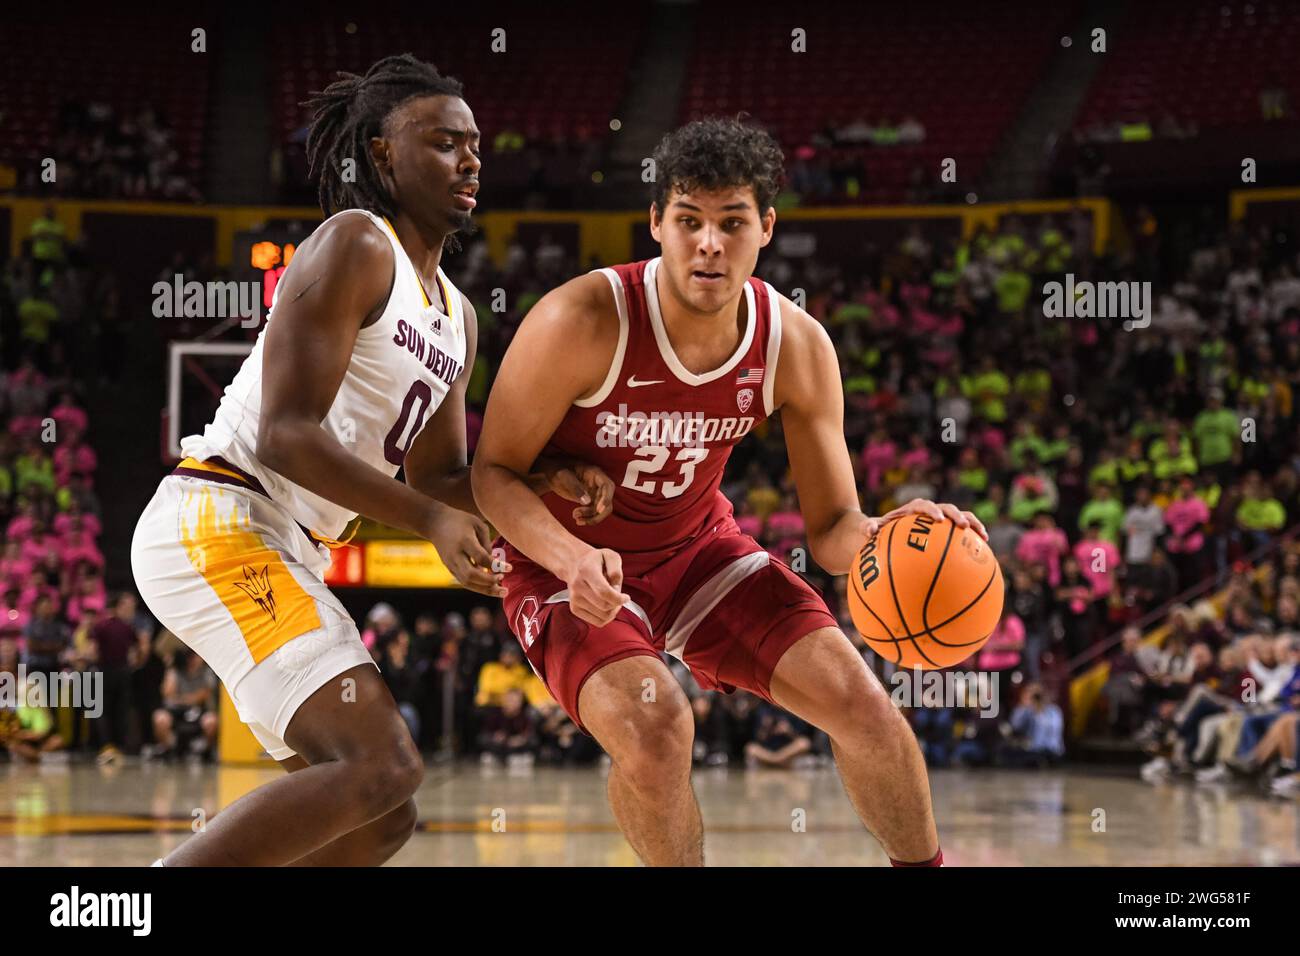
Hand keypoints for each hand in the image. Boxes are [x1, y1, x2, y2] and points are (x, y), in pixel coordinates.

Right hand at [425, 507, 509, 597]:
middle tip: (504, 581)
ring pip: (467, 582)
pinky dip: (478, 586)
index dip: (496, 565)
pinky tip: (490, 587)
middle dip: (489, 582)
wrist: (435, 523)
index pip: (481, 558)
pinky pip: (464, 581)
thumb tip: (494, 563)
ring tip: (502, 592)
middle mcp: (455, 555)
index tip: (510, 568)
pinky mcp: (449, 568)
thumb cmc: (460, 521)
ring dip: (485, 589)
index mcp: (464, 541)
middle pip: (471, 575)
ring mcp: (450, 563)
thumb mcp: (477, 525)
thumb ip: (487, 543)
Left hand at [537, 457, 615, 524]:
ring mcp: (595, 493)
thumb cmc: (557, 471)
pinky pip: (594, 513)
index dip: (606, 498)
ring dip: (592, 517)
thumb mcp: (563, 476)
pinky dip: (588, 518)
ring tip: (576, 518)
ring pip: (602, 510)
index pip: (608, 486)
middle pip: (608, 501)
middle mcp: (598, 484)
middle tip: (580, 516)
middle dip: (597, 513)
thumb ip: (575, 487)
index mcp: (595, 473)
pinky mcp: (590, 501)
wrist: (551, 474)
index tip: (598, 509)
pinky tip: (577, 520)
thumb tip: (587, 501)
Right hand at [562, 547, 625, 626]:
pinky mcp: (574, 609)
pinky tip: (606, 606)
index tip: (626, 597)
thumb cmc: (596, 561)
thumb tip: (615, 589)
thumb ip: (616, 570)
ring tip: (611, 599)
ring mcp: (574, 599)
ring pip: (603, 617)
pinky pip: (598, 622)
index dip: (619, 598)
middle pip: (605, 606)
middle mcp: (577, 585)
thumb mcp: (611, 556)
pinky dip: (606, 617)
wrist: (575, 565)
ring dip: (613, 611)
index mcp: (586, 570)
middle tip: (618, 595)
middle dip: (617, 604)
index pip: (604, 592)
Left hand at [857, 498, 987, 542]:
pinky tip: (983, 555)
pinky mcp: (946, 533)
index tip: (938, 519)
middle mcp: (928, 513)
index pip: (923, 505)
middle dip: (957, 515)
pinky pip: (961, 536)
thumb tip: (869, 530)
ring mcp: (940, 523)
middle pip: (947, 508)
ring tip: (983, 536)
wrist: (883, 534)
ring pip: (960, 518)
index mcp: (912, 510)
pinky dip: (972, 541)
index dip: (932, 510)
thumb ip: (868, 527)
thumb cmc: (876, 532)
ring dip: (972, 524)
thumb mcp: (869, 529)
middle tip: (964, 526)